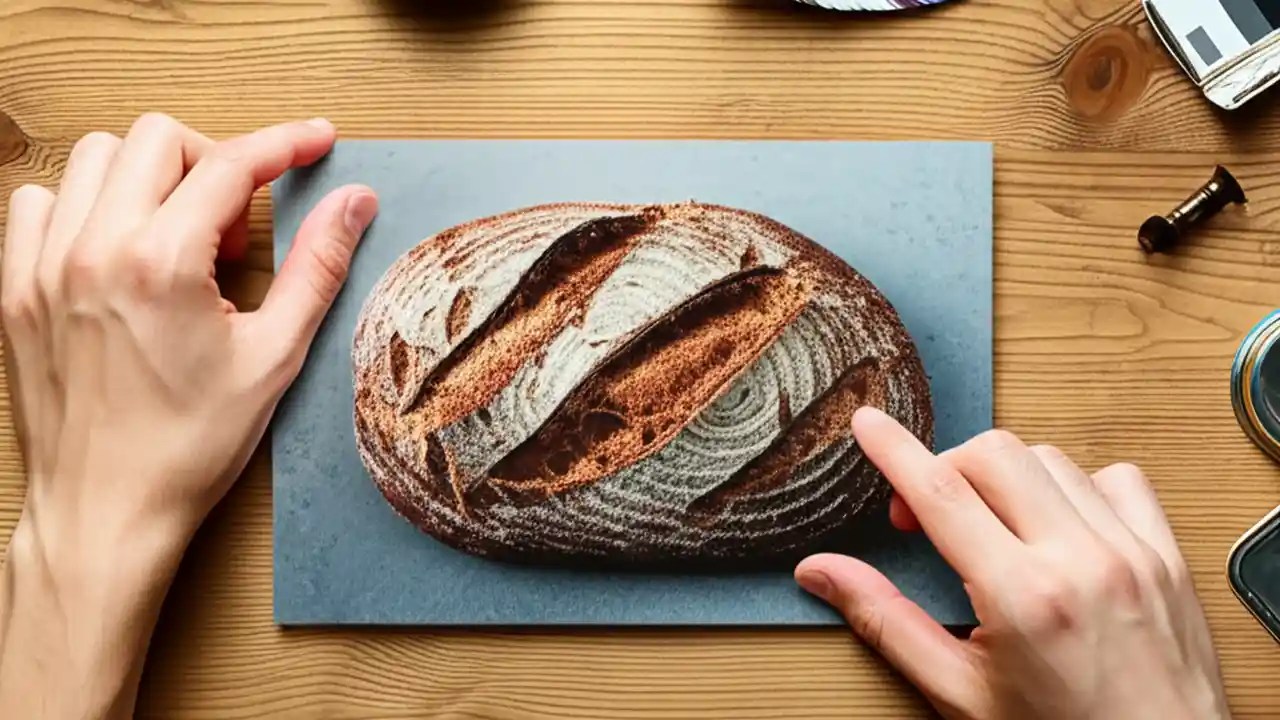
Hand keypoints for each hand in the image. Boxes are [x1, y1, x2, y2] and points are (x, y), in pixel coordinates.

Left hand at [0, 113, 376, 717]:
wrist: (107, 512)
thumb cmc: (189, 446)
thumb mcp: (274, 356)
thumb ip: (316, 267)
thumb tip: (354, 203)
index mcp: (161, 263)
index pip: (231, 163)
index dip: (284, 144)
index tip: (317, 141)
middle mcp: (93, 250)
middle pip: (158, 140)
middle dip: (214, 162)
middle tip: (238, 231)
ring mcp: (43, 267)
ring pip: (95, 159)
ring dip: (150, 178)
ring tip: (179, 241)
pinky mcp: (15, 289)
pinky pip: (37, 203)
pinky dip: (85, 205)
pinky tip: (119, 252)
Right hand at [795, 408, 1229, 719]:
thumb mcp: (959, 693)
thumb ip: (887, 622)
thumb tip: (822, 573)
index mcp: (1024, 597)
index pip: (942, 492)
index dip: (894, 451)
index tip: (868, 425)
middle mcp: (1083, 561)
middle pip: (994, 455)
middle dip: (945, 468)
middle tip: (924, 515)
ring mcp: (1132, 552)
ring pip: (1051, 459)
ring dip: (1006, 478)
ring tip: (991, 523)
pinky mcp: (1167, 556)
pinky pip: (1119, 479)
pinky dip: (1077, 486)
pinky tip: (1059, 522)